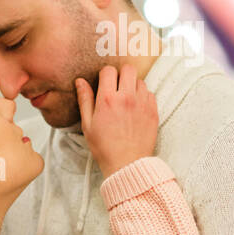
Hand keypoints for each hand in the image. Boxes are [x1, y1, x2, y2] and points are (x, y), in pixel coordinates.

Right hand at [75, 63, 158, 178]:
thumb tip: (80, 81)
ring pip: (140, 81)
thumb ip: (85, 99)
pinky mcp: (153, 111)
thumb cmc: (104, 147)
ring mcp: (143, 104)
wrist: (127, 164)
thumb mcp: (88, 124)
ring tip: (126, 99)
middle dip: (121, 74)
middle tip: (117, 86)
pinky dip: (143, 96)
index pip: (109, 71)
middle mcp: (127, 98)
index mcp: (108, 99)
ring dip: (133, 85)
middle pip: (128, 69)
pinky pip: (150, 93)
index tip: (104, 83)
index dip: (105, 75)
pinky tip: (136, 108)